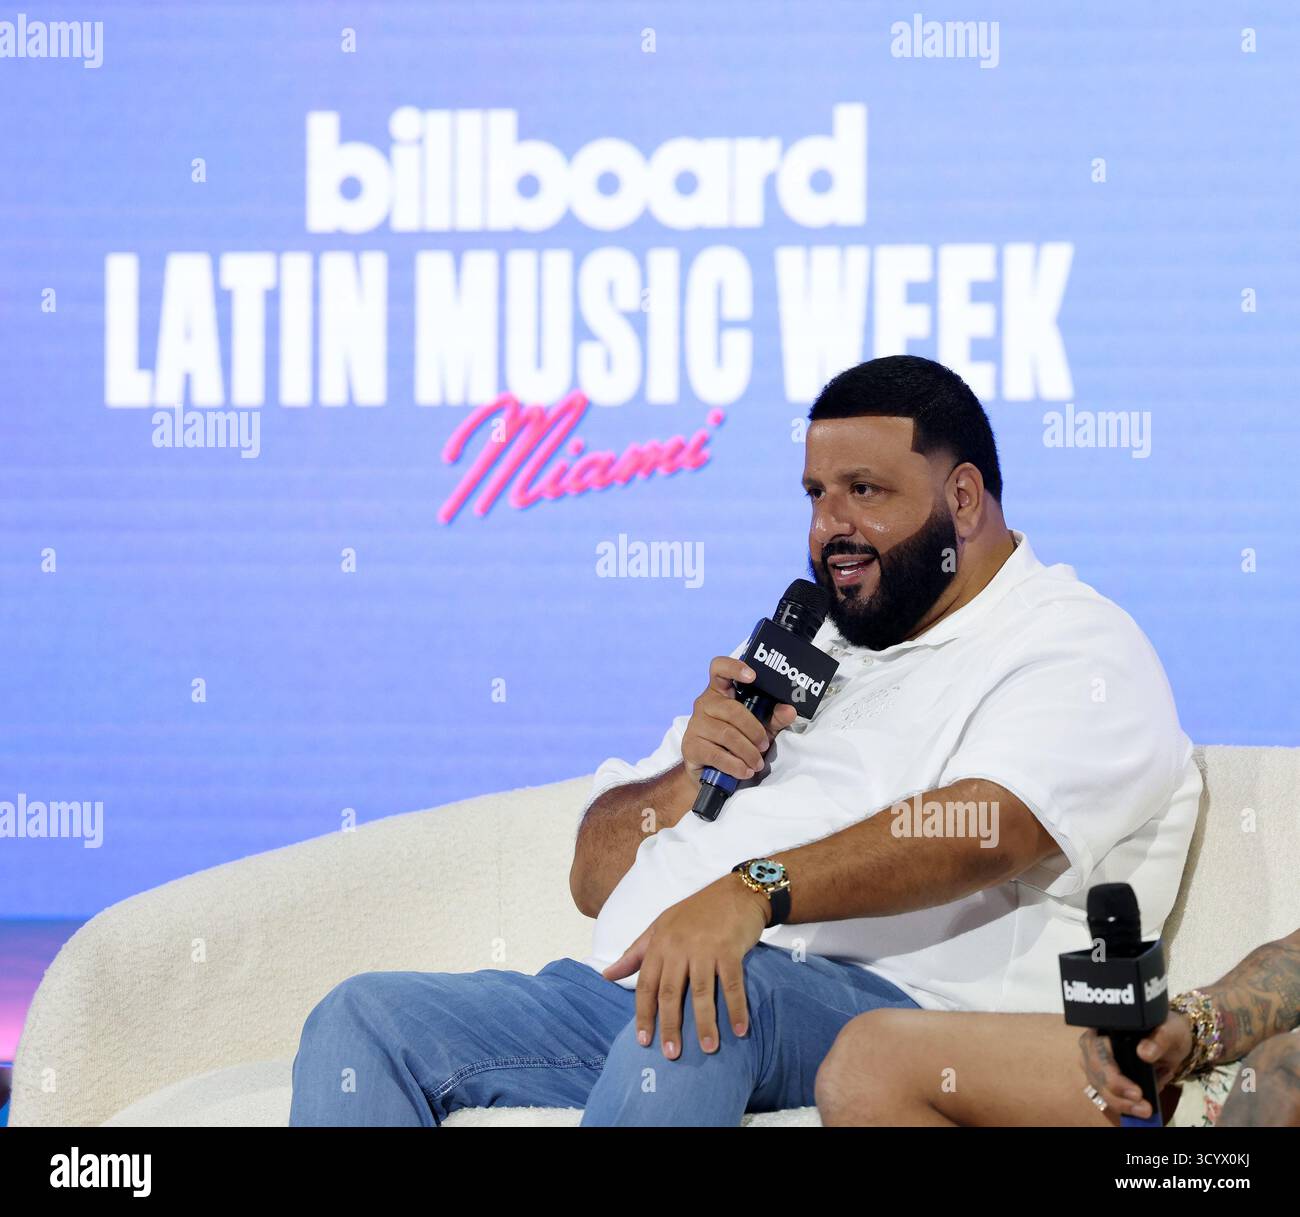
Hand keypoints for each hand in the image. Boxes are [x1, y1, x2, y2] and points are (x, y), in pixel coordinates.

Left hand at [600, 872, 771, 1057]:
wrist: (736, 891)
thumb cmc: (698, 911)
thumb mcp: (661, 926)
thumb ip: (636, 952)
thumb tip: (606, 975)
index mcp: (660, 943)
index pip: (646, 984)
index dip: (644, 1014)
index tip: (643, 1041)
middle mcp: (679, 947)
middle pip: (670, 993)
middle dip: (669, 1026)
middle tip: (671, 1053)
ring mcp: (705, 949)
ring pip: (701, 993)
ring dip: (704, 1024)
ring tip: (708, 1049)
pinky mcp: (729, 950)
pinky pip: (732, 985)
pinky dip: (736, 1008)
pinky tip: (739, 1029)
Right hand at [681, 656, 797, 783]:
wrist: (711, 773)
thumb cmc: (737, 743)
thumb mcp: (760, 728)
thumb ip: (774, 717)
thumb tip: (790, 710)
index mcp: (720, 691)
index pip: (719, 668)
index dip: (734, 667)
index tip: (752, 676)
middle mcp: (704, 703)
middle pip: (732, 710)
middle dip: (754, 731)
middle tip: (765, 746)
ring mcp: (695, 724)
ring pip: (726, 735)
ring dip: (747, 752)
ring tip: (757, 763)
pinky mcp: (690, 746)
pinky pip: (716, 754)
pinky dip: (735, 765)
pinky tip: (744, 771)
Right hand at [1079, 1014, 1193, 1118]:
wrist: (1171, 1042)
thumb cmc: (1168, 1030)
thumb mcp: (1170, 1030)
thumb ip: (1160, 1038)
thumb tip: (1144, 1053)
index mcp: (1106, 1025)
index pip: (1096, 1047)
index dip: (1110, 1071)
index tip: (1136, 1091)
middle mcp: (1095, 1042)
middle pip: (1095, 1070)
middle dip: (1117, 1093)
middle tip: (1144, 1107)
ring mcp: (1098, 1061)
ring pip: (1099, 1085)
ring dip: (1120, 1103)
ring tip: (1145, 1111)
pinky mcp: (1106, 1077)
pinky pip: (1108, 1093)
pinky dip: (1124, 1104)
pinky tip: (1142, 1107)